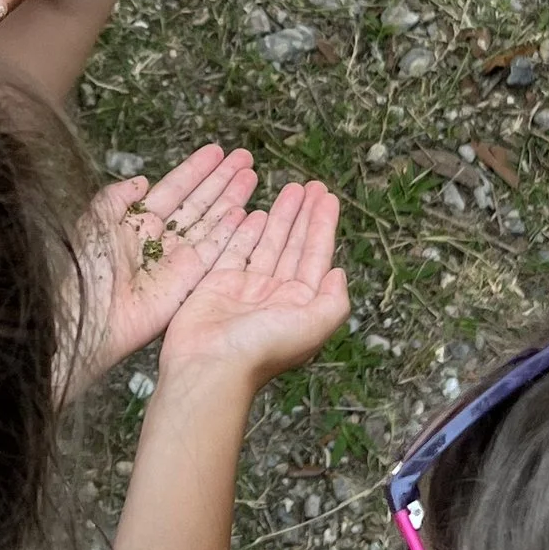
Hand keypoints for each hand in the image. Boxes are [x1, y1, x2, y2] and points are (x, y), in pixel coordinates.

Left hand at [69, 144, 259, 391]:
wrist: (90, 312)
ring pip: (211, 223)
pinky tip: (247, 213)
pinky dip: (231, 233)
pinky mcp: (190, 281)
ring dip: (232, 199)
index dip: (196, 170)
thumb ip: (118, 196)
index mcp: (137, 223)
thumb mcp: (97, 220)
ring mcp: (177, 260)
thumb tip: (141, 180)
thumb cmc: (87, 268)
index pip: (174, 189)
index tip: (216, 152)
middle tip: (245, 158)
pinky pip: (216, 252)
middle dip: (222, 180)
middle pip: (199, 203)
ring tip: (251, 175)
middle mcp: (161, 239)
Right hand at [158, 179, 347, 386]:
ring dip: (281, 216)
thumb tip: (339, 272)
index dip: (323, 225)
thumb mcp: (313, 326)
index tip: (328, 197)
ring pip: (269, 243)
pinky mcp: (219, 283)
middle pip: (295, 245)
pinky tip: (256, 212)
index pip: (316, 256)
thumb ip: (333, 300)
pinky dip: (247, 231)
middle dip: (305, 215)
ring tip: (290, 189)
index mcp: (301, 305)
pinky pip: (236, 250)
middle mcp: (277, 295)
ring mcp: (248, 288)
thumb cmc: (262, 348)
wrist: (209, 365)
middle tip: (312, 185)